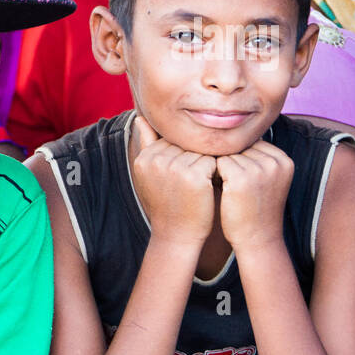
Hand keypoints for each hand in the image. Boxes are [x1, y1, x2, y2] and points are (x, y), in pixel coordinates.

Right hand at [129, 116, 217, 245]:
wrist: (177, 236)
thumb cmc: (168, 204)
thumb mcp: (151, 175)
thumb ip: (147, 144)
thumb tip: (139, 118)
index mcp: (145, 158)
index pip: (173, 141)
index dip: (183, 157)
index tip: (182, 178)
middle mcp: (156, 160)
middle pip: (187, 144)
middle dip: (195, 158)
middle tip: (193, 183)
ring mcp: (174, 167)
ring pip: (200, 151)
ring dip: (205, 165)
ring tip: (199, 185)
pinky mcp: (194, 175)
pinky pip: (212, 160)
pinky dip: (214, 172)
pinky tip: (207, 187)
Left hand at [216, 140, 292, 250]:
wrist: (257, 240)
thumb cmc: (257, 210)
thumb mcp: (267, 179)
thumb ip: (260, 157)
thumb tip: (236, 131)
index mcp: (284, 160)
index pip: (253, 144)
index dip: (244, 161)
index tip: (248, 183)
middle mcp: (274, 162)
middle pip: (241, 147)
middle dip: (234, 163)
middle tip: (238, 188)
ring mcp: (258, 169)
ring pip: (228, 154)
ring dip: (224, 170)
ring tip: (233, 191)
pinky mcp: (241, 177)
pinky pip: (219, 163)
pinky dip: (216, 175)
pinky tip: (225, 191)